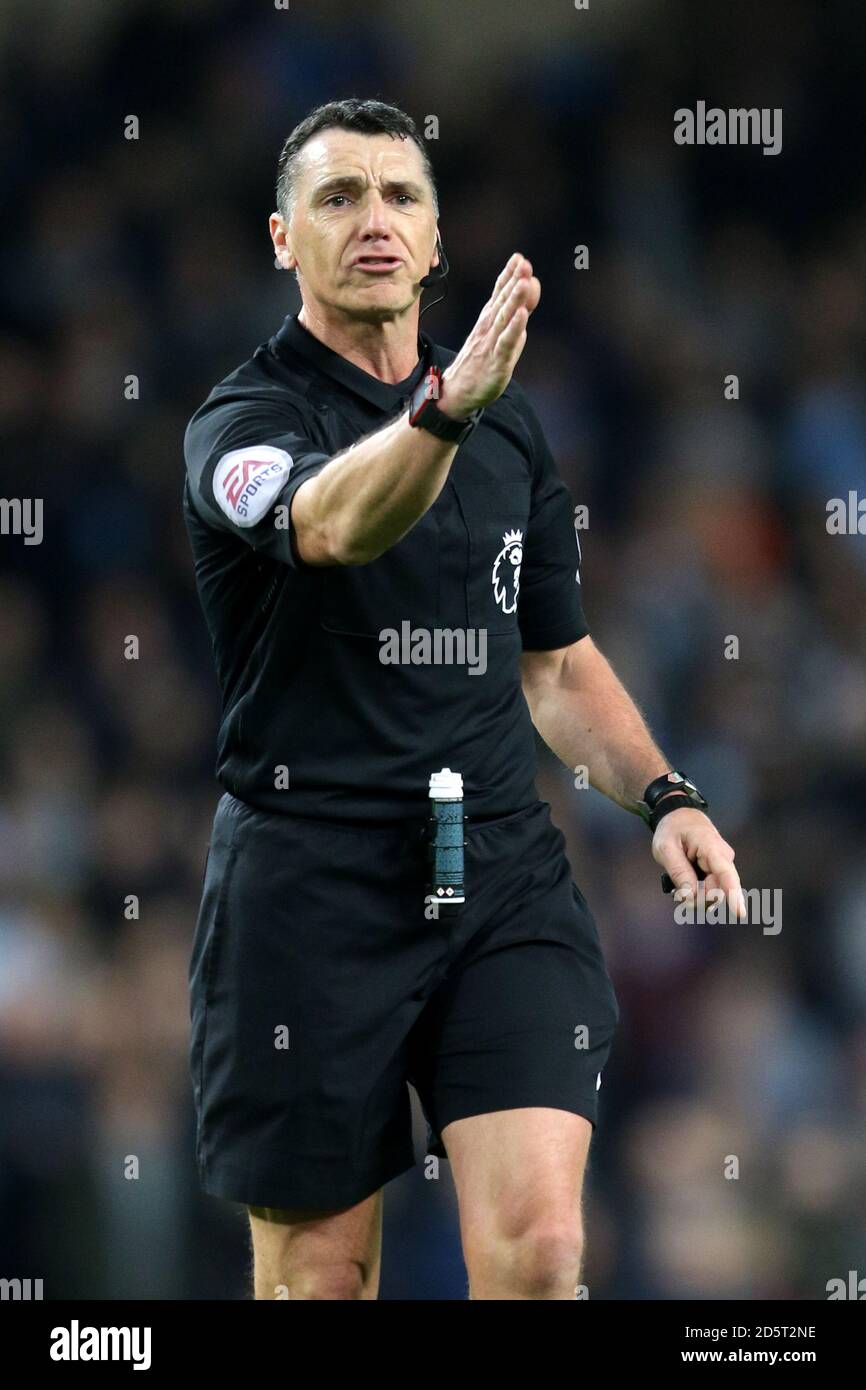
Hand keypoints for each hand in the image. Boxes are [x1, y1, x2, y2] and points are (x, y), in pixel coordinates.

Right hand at [439, 253, 540, 417]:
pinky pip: (506, 342)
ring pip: (504, 318)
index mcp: (488, 320)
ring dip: (514, 299)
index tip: (519, 258)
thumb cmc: (478, 362)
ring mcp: (491, 344)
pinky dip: (514, 328)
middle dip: (513, 281)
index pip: (499, 294)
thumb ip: (514, 316)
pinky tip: (522, 315)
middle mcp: (488, 328)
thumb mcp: (497, 336)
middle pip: (502, 301)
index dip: (508, 275)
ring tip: (524, 281)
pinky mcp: (496, 361)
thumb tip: (528, 296)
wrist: (456, 392)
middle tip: (524, 263)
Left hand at [652, 808, 746, 919]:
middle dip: (697, 899)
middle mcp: (723, 857)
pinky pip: (711, 888)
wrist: (680, 816)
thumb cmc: (672, 829)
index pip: (726, 873)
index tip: (740, 913)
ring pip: (714, 892)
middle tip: (676, 895)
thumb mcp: (665, 848)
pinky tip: (686, 885)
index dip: (733, 894)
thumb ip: (678, 872)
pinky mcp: (718, 870)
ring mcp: (722, 864)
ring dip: (696, 895)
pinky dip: (698, 891)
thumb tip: (690, 897)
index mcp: (711, 846)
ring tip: (678, 886)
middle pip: (717, 890)